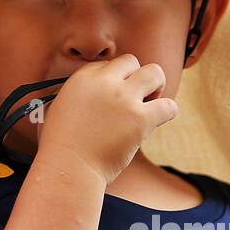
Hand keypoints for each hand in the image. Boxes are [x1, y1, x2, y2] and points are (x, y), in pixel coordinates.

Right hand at [37, 55, 177, 184]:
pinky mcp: (140, 119)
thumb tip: (96, 94)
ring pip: (155, 73)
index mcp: (83, 78)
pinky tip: (156, 121)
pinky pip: (169, 105)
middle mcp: (104, 82)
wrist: (69, 167)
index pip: (108, 64)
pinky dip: (167, 112)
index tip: (112, 98)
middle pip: (131, 62)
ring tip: (149, 104)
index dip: (114, 80)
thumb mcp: (60, 106)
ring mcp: (124, 99)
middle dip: (136, 77)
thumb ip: (79, 93)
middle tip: (135, 98)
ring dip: (156, 86)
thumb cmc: (62, 144)